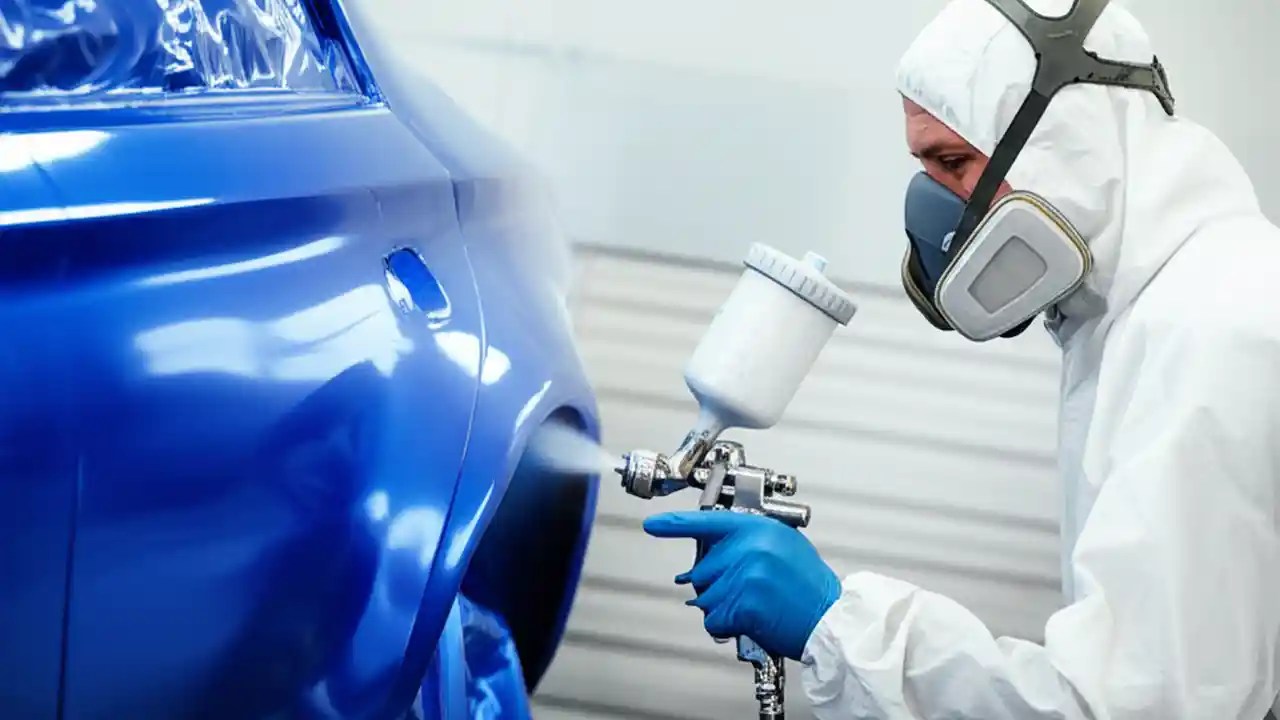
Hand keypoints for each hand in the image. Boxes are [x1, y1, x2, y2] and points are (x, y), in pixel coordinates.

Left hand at [643, 510, 840, 660]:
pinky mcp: (743, 603)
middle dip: (717, 587)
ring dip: (723, 609)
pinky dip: (726, 627)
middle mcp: (749, 547)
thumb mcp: (784, 546)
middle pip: (701, 570)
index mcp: (758, 528)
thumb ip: (749, 542)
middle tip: (750, 592)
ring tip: (756, 606)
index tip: (653, 524)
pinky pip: (713, 620)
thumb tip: (716, 550)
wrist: (832, 619)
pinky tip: (751, 621)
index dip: (674, 524)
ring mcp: (745, 574)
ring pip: (705, 598)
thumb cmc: (811, 588)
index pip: (706, 522)